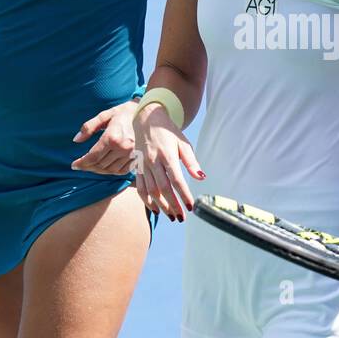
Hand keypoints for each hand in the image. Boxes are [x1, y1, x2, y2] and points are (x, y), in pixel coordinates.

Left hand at [71, 100, 140, 174]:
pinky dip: (111, 171)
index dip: (81, 163)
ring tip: (91, 166)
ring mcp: (131, 155)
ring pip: (110, 170)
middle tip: (81, 165)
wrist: (149, 113)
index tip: (74, 165)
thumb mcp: (105, 114)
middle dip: (88, 167)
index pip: (93, 156)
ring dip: (98, 170)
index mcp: (112, 137)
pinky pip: (121, 171)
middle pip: (100, 165)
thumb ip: (89, 127)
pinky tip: (105, 167)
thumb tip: (76, 140)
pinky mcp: (138, 158)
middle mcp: (122, 148)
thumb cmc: (126, 112)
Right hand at [132, 101, 204, 220]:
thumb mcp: (183, 144)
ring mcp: (143, 166)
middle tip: (181, 218)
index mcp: (167, 155)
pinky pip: (140, 188)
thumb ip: (192, 162)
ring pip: (151, 191)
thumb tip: (201, 178)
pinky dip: (146, 200)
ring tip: (172, 216)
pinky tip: (155, 209)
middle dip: (173, 205)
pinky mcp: (137, 168)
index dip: (183, 195)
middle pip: (163, 188)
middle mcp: (153, 162)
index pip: (176, 180)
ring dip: (161, 206)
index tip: (191, 207)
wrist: (147, 120)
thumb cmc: (169, 133)